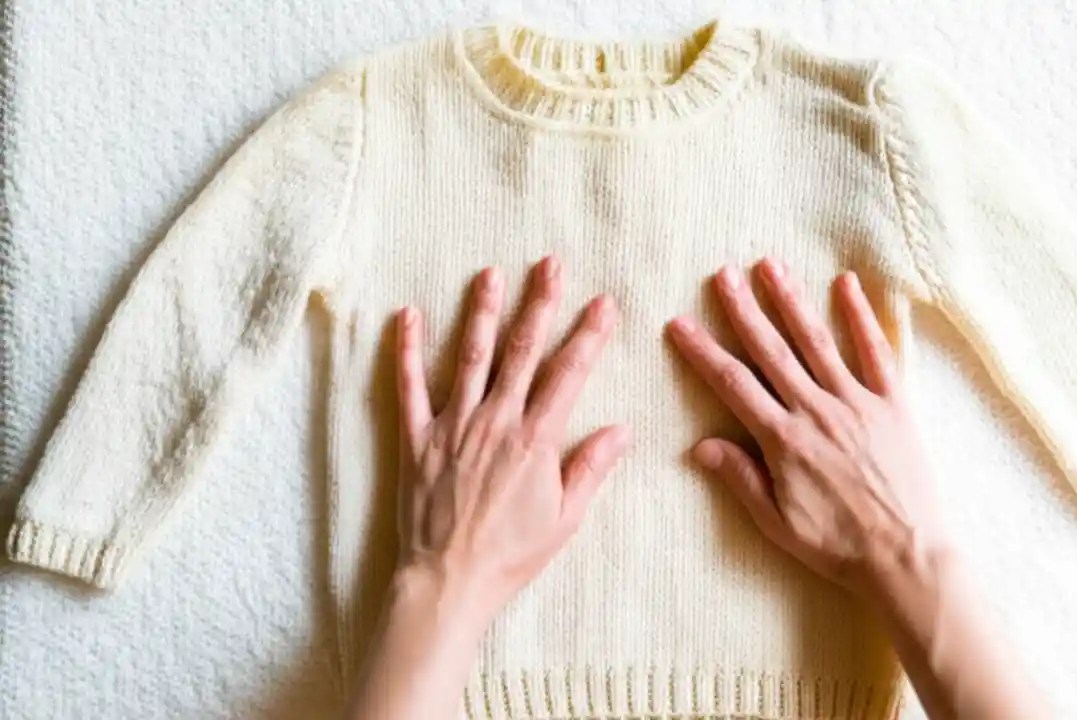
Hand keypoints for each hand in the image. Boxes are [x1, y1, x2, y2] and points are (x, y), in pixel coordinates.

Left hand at [347, 257, 629, 719]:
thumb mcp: (566, 518)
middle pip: (522, 350)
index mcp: (536, 440)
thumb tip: (621, 430)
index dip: (589, 335)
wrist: (448, 582)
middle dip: (539, 303)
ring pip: (470, 356)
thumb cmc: (511, 555)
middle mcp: (496, 422)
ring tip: (489, 273)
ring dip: (482, 311)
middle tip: (551, 264)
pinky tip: (408, 315)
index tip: (603, 303)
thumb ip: (591, 468)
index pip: (569, 374)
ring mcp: (453, 426)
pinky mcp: (417, 439)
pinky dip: (407, 350)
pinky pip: (410, 387)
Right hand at [668, 259, 1047, 719]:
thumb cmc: (837, 546)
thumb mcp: (776, 522)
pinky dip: (860, 317)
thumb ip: (740, 478)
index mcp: (783, 440)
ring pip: (817, 342)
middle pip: (771, 351)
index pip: (733, 384)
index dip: (702, 352)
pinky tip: (846, 285)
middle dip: (744, 310)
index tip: (679, 324)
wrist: (906, 557)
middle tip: (723, 275)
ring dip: (790, 301)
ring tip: (770, 265)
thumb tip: (700, 445)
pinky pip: (875, 352)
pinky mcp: (894, 405)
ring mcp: (857, 403)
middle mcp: (817, 411)